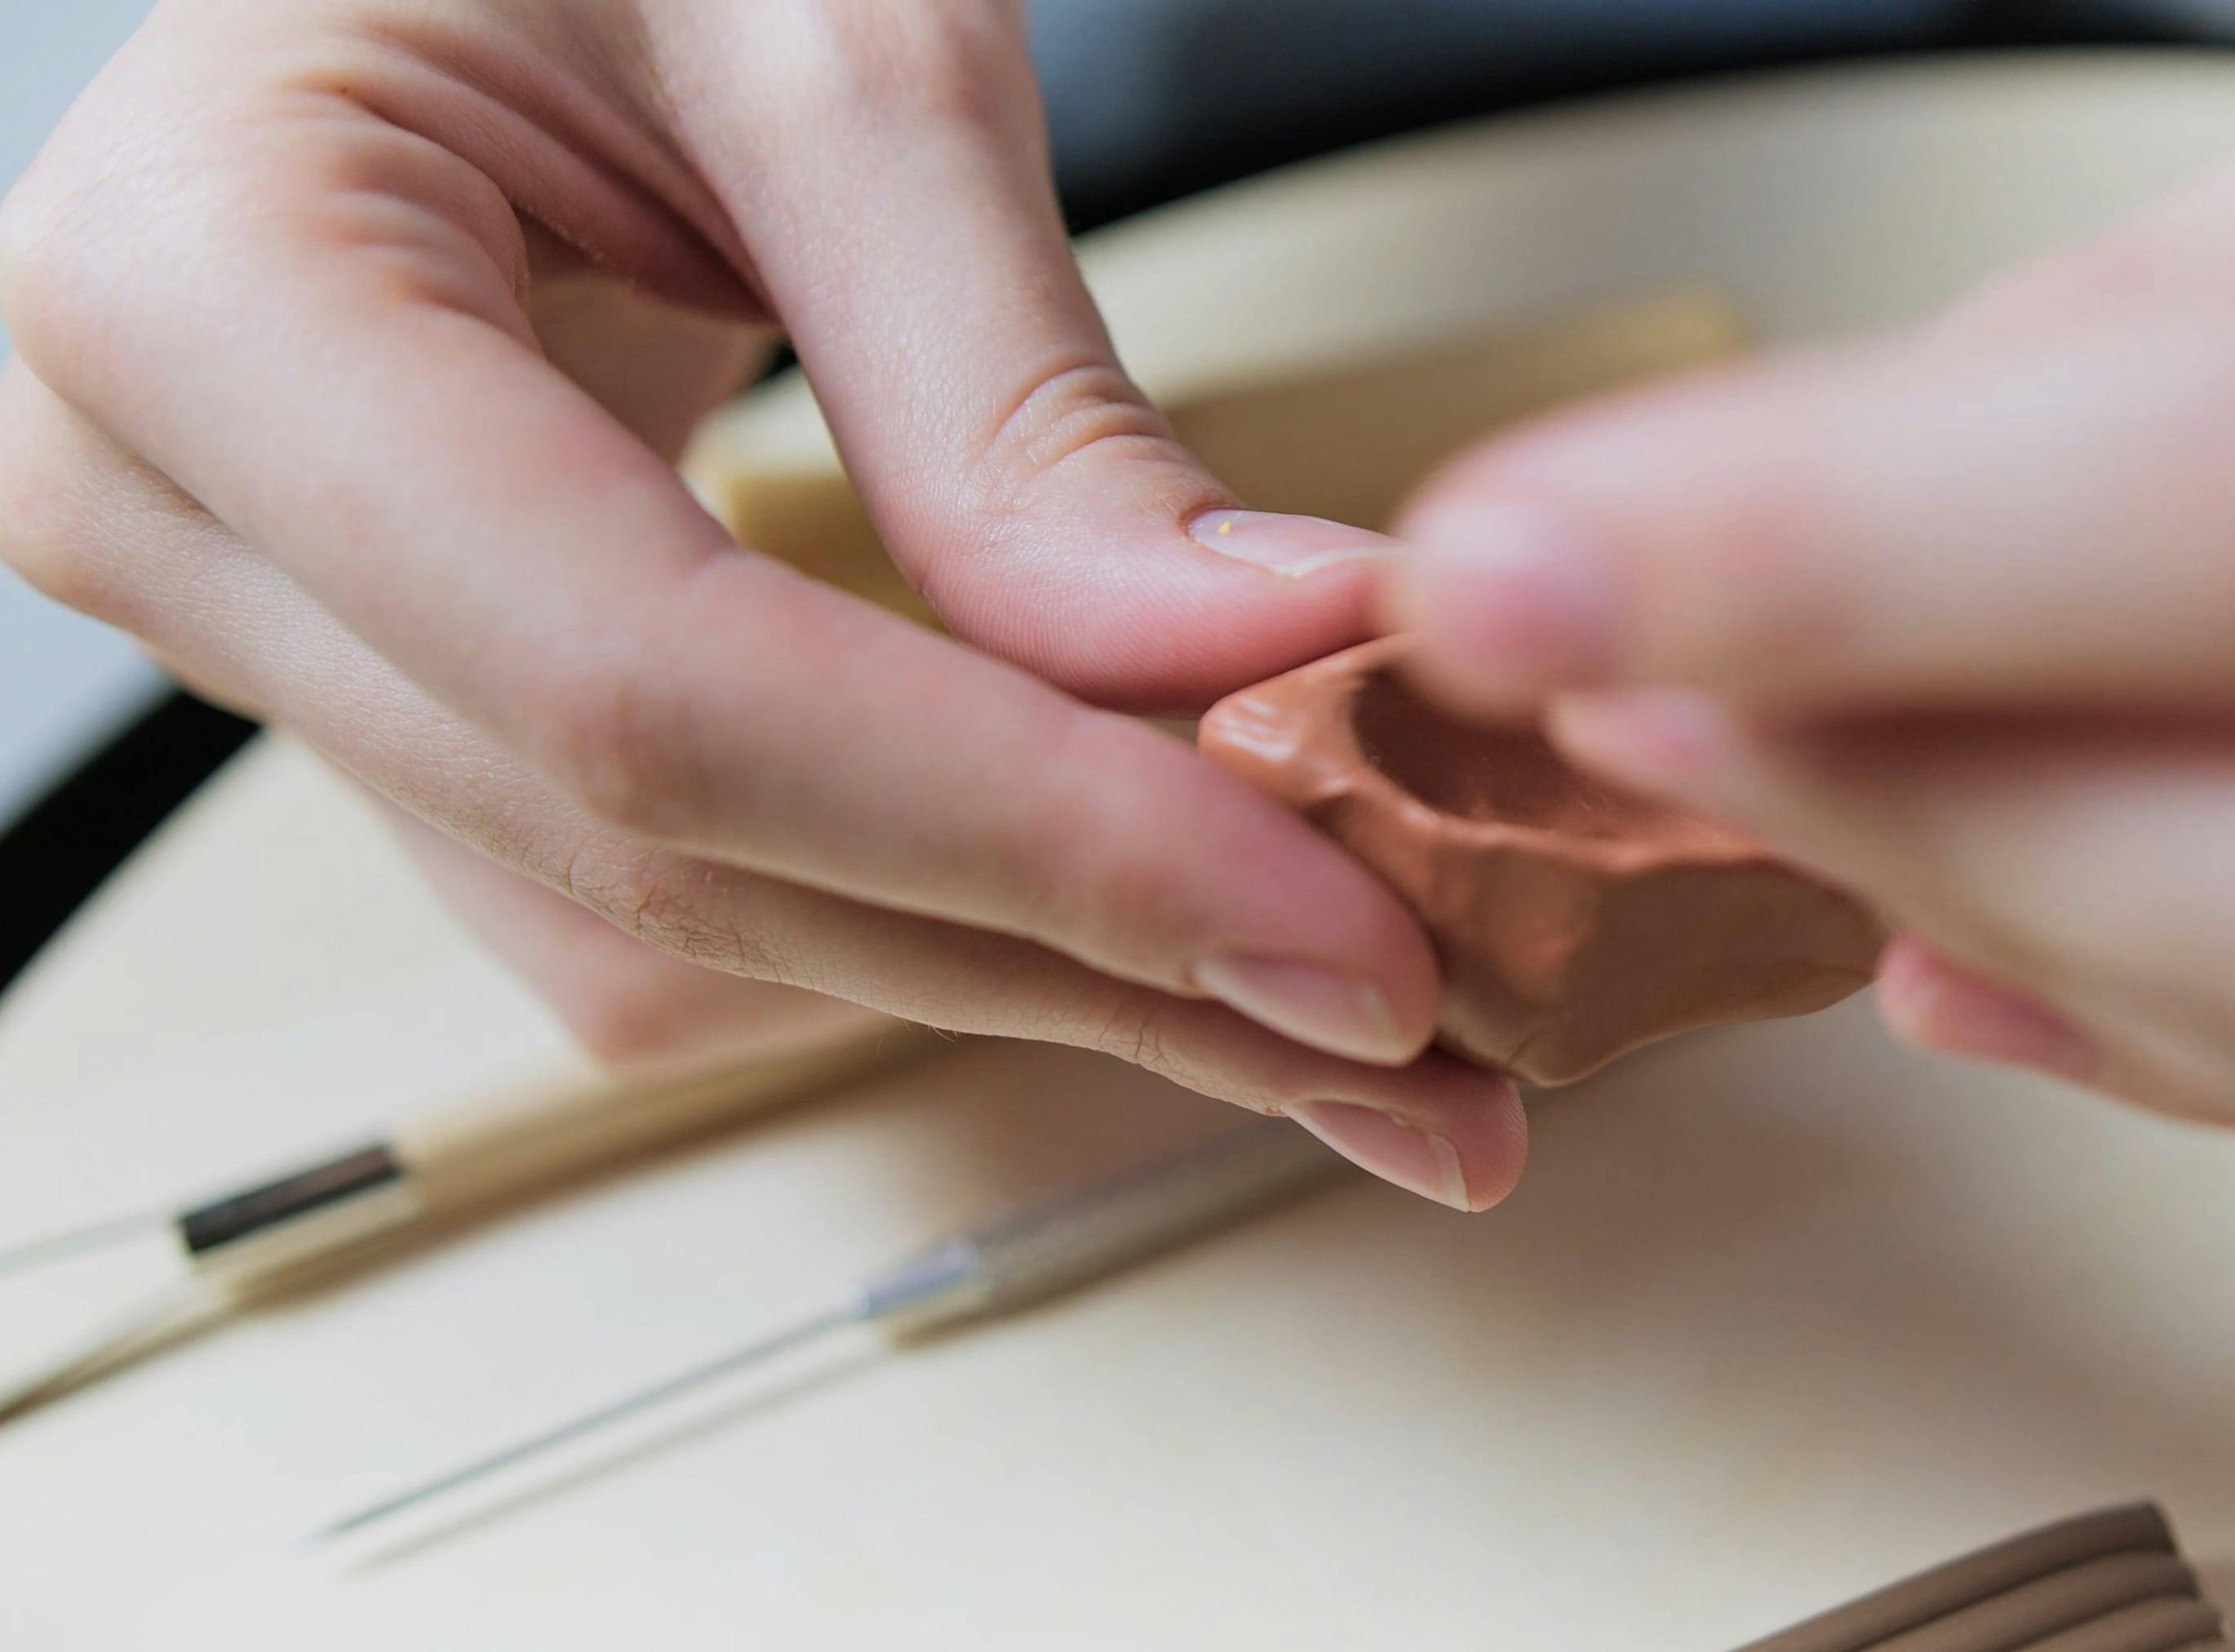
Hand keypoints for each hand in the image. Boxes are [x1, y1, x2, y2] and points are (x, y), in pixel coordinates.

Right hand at [0, 0, 1520, 1209]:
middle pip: (679, 849)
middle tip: (1403, 1026)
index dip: (1024, 836)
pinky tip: (1127, 921)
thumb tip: (1249, 657)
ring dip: (1019, 982)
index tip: (1328, 924)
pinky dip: (916, 917)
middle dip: (1079, 958)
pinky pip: (659, 886)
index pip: (654, 683)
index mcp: (213, 289)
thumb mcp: (828, 30)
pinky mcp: (396, 681)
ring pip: (676, 928)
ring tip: (1314, 1005)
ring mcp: (263, 619)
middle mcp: (176, 502)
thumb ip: (1011, 383)